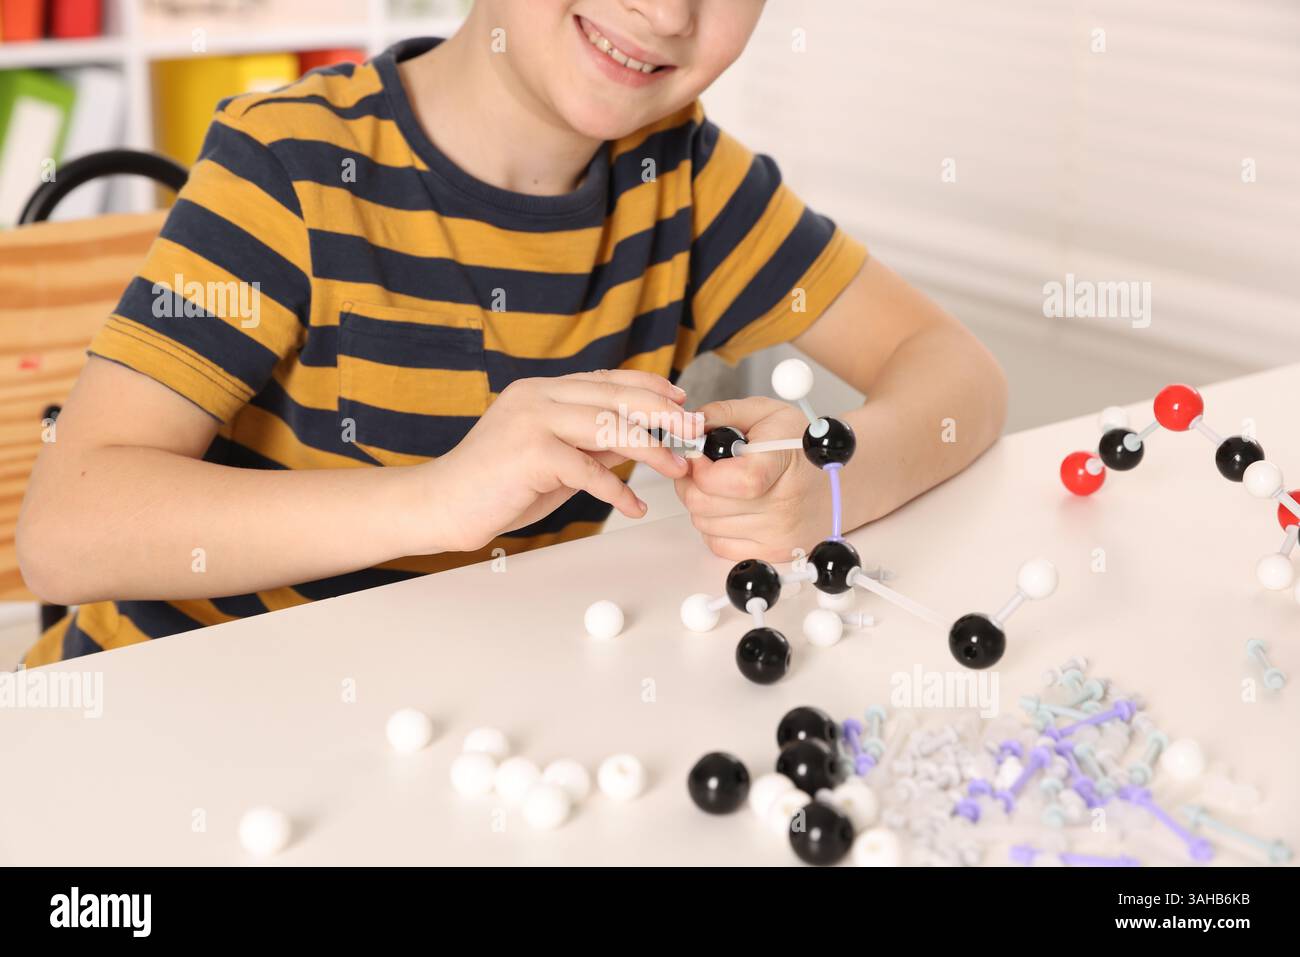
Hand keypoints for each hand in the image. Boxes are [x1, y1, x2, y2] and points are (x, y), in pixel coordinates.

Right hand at [424, 370, 702, 551]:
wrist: (440, 505)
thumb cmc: (495, 485)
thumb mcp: (553, 457)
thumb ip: (589, 444)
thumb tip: (636, 441)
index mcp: (542, 391)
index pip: (607, 379)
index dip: (649, 387)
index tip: (681, 400)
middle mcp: (538, 397)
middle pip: (615, 397)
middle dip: (662, 414)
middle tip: (692, 432)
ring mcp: (532, 421)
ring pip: (609, 426)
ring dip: (651, 450)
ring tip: (676, 468)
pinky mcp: (530, 453)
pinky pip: (588, 469)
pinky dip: (616, 491)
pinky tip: (632, 505)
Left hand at [674, 396, 829, 561]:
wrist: (844, 480)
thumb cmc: (803, 446)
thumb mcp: (768, 413)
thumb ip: (725, 412)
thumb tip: (689, 423)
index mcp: (778, 466)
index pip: (717, 480)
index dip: (698, 468)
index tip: (698, 455)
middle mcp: (780, 507)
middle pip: (703, 505)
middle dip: (690, 483)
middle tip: (700, 469)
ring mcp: (777, 535)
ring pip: (704, 525)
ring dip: (702, 504)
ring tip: (720, 486)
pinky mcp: (773, 553)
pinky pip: (719, 545)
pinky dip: (714, 527)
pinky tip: (729, 508)